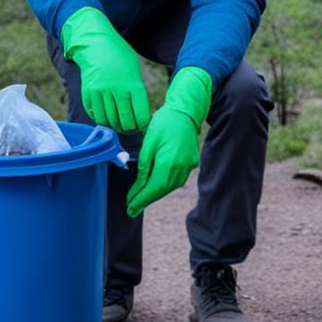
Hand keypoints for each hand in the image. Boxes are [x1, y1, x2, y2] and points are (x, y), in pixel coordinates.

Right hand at [61, 7, 150, 131]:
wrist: (96, 44)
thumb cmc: (120, 58)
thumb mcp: (135, 71)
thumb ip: (137, 93)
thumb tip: (141, 117)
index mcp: (133, 84)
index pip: (141, 116)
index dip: (143, 124)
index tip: (143, 123)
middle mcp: (116, 89)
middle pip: (125, 122)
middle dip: (130, 127)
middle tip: (131, 126)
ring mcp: (100, 92)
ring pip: (109, 121)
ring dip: (115, 125)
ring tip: (119, 122)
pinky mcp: (88, 93)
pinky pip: (95, 115)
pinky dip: (101, 118)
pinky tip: (106, 114)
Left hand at [126, 67, 211, 217]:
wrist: (185, 112)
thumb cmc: (164, 123)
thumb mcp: (148, 144)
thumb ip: (144, 168)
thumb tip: (137, 188)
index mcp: (169, 163)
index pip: (153, 189)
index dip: (141, 200)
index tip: (130, 208)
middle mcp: (181, 168)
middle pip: (161, 190)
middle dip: (146, 199)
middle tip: (132, 207)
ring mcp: (188, 167)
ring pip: (169, 187)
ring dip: (155, 193)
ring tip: (140, 198)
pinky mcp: (191, 164)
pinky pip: (176, 180)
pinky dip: (164, 185)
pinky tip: (155, 186)